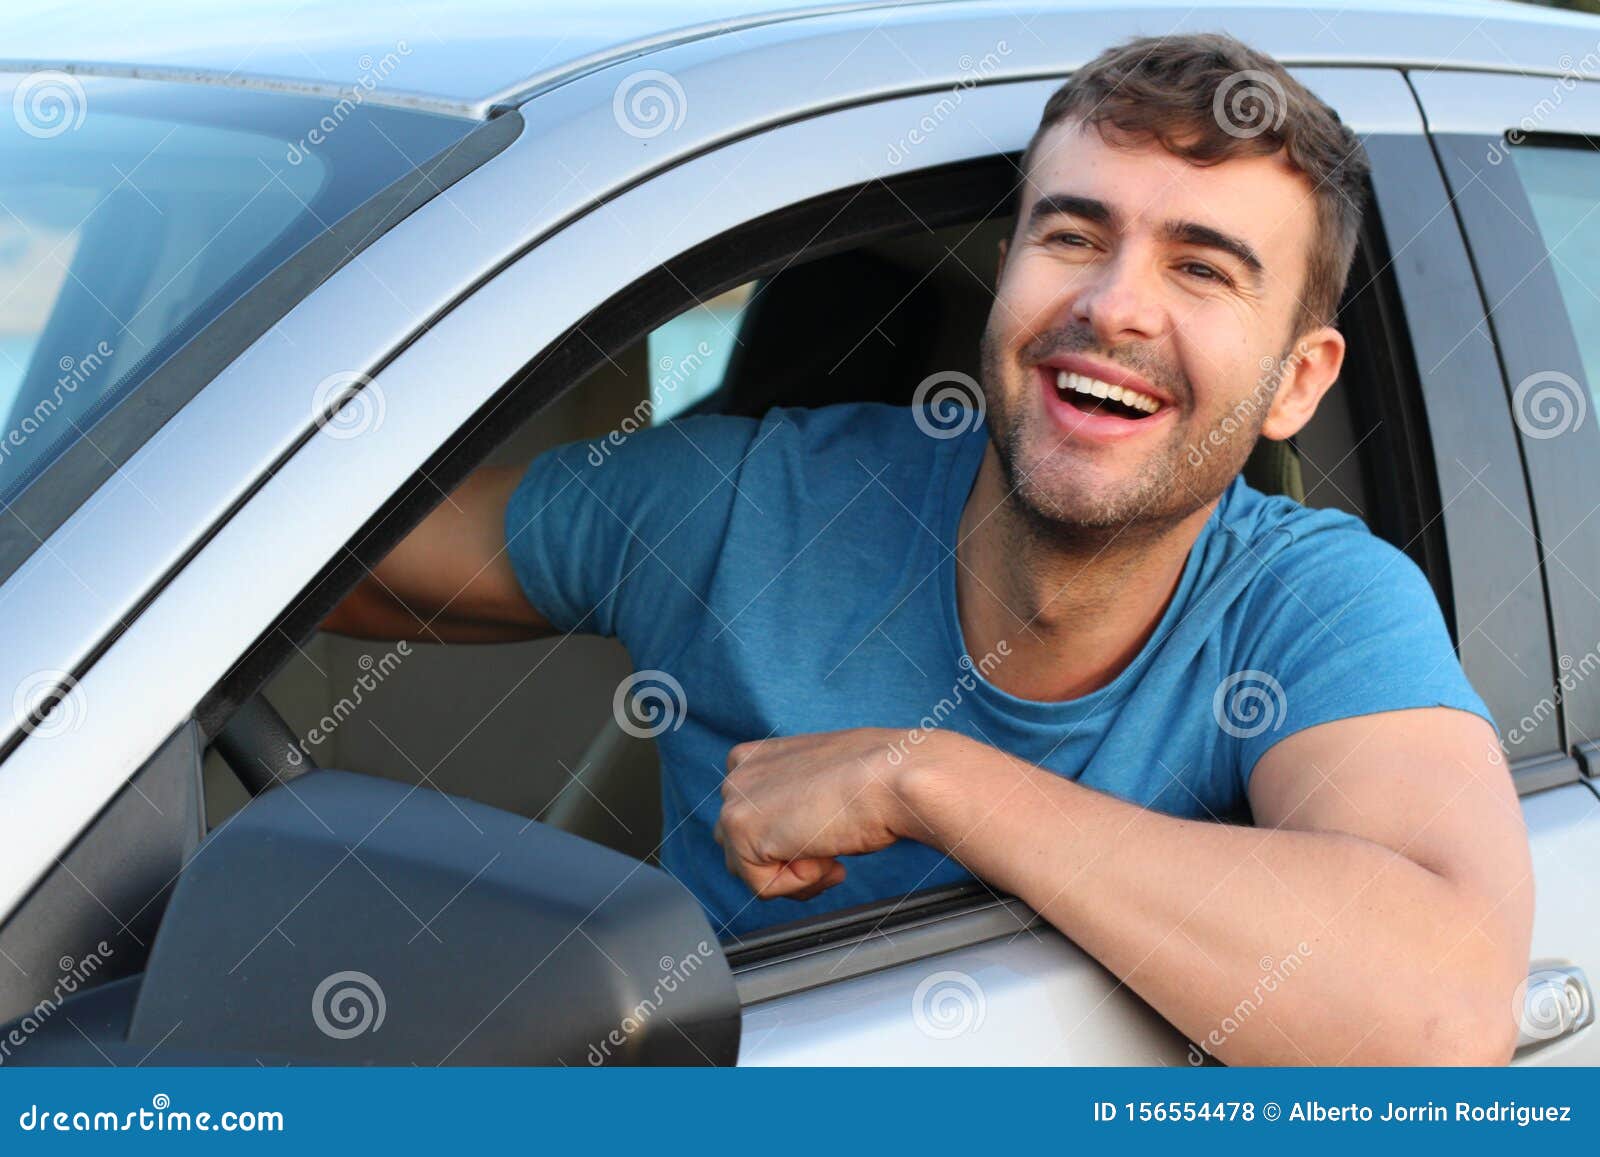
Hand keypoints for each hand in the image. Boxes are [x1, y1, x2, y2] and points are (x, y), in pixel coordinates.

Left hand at [712, 727, 961, 901]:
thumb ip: (795, 805)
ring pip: (751, 871)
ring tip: (830, 850)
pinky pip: (763, 887)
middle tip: (831, 852)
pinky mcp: (740, 827)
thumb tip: (789, 837)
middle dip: (788, 862)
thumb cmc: (877, 779)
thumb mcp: (827, 786)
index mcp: (758, 757)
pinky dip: (799, 882)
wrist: (894, 777)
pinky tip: (824, 851)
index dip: (792, 843)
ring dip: (795, 873)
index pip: (753, 821)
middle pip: (745, 849)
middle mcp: (739, 773)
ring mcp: (735, 798)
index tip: (826, 834)